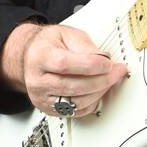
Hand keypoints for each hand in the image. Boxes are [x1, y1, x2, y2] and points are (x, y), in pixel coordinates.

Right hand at [0, 22, 127, 119]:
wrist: (30, 57)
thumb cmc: (49, 44)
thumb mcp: (67, 34)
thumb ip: (85, 45)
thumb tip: (103, 59)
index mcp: (40, 56)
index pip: (65, 64)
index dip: (90, 65)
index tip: (108, 63)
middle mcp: (37, 80)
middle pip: (72, 86)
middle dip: (101, 80)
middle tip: (116, 72)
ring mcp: (42, 97)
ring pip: (75, 102)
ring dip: (99, 92)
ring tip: (110, 80)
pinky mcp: (48, 109)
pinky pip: (75, 112)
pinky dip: (91, 103)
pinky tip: (98, 91)